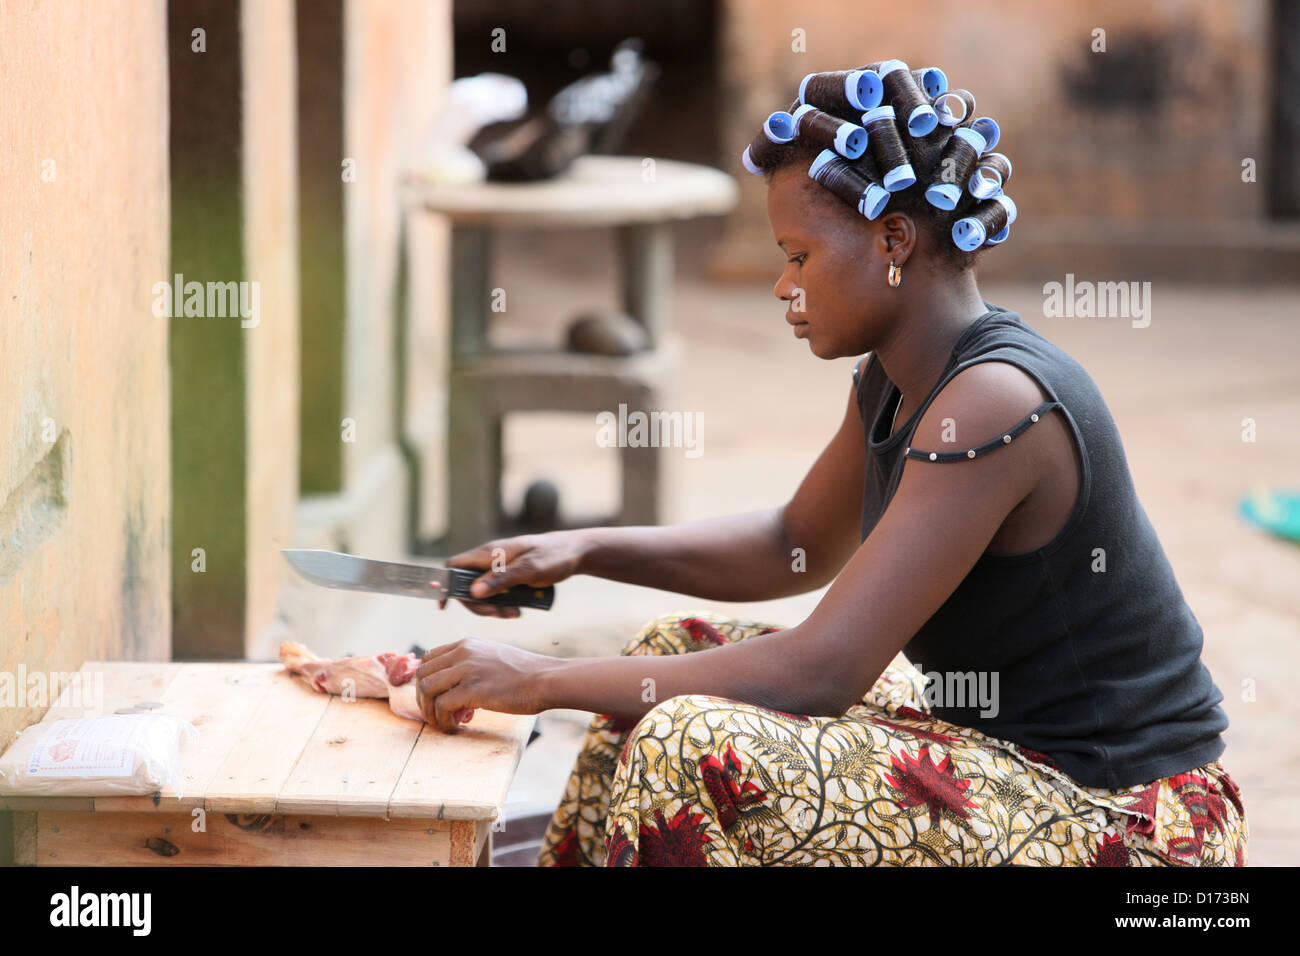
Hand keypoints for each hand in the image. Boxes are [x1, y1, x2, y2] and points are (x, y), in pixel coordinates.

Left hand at [415, 637, 553, 732]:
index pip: (429, 658)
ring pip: (426, 689)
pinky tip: (454, 727)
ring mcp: (467, 670)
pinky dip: (443, 720)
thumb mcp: (493, 657)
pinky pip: (442, 706)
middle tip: (436, 715)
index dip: (426, 680)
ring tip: (443, 723)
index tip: (434, 697)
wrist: (546, 679)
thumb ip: (472, 664)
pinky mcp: (472, 690)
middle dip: (423, 698)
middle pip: (422, 674)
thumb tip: (456, 687)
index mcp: (467, 644)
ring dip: (430, 711)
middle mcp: (463, 653)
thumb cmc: (526, 674)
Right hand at [436, 530, 587, 618]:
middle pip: (467, 587)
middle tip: (499, 613)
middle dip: (479, 605)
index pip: (454, 566)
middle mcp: (489, 561)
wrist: (574, 553)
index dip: (445, 584)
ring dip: (494, 608)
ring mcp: (499, 570)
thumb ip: (501, 579)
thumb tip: (473, 592)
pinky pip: (498, 596)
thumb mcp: (528, 569)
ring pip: (483, 595)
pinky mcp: (509, 579)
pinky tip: (519, 611)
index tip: (444, 605)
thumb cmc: (552, 556)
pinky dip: (504, 606)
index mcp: (488, 554)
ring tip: (514, 614)